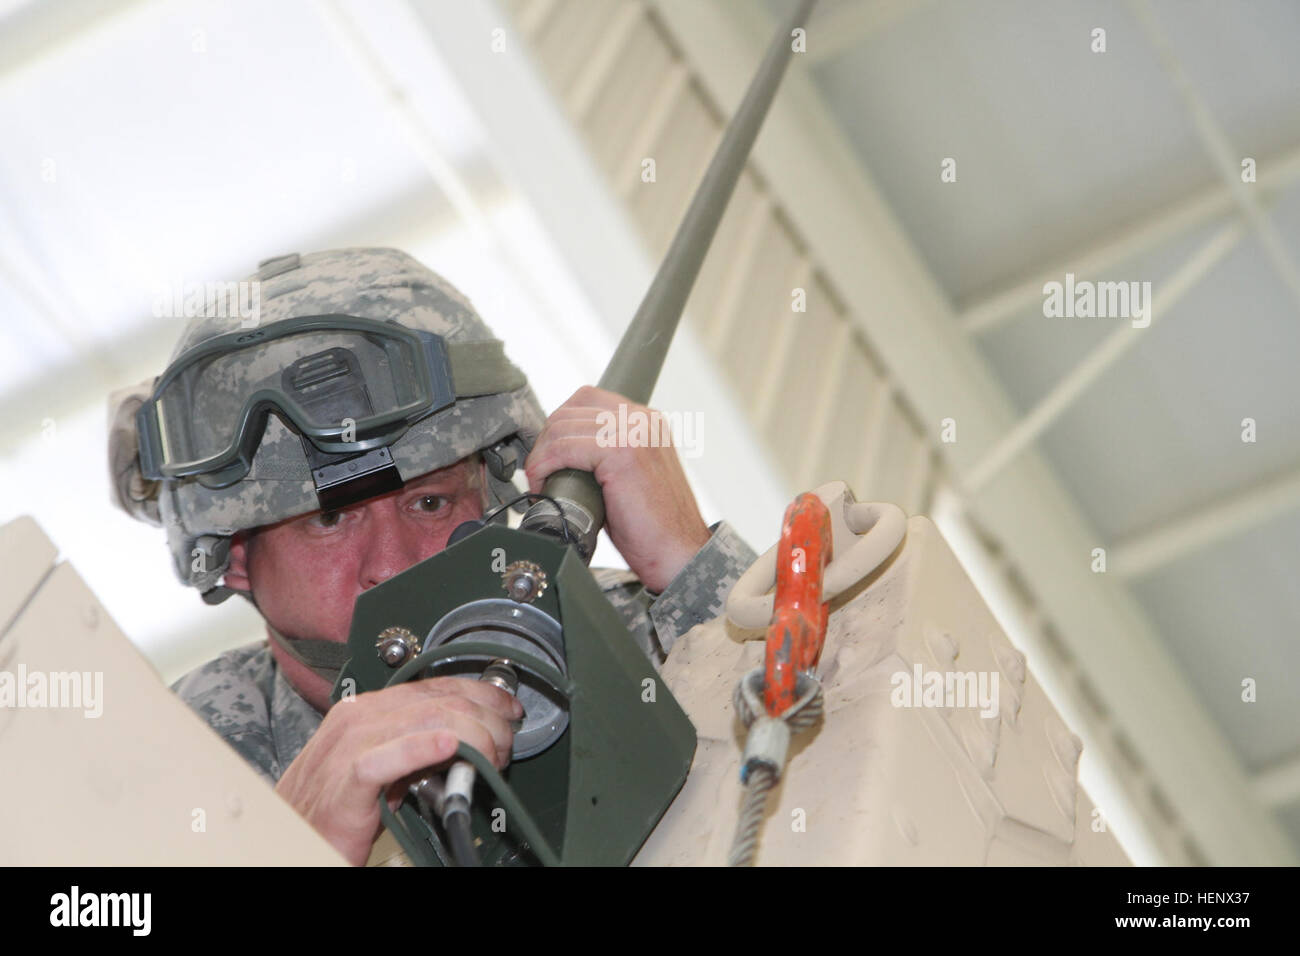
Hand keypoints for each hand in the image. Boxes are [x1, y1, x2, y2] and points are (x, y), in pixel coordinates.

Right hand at [273, 677, 520, 865]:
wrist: (288, 842)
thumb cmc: (332, 808)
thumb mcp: (380, 765)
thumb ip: (414, 745)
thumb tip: (466, 737)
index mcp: (365, 709)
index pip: (435, 686)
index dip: (480, 693)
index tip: (508, 708)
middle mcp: (356, 718)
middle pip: (439, 701)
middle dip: (486, 718)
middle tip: (507, 742)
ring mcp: (348, 747)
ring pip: (426, 723)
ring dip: (472, 736)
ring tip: (493, 755)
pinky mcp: (345, 781)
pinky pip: (385, 759)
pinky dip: (420, 749)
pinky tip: (448, 749)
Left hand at [523, 385, 711, 592]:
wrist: (680, 553)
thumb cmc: (655, 527)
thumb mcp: (629, 478)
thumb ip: (603, 456)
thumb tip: (561, 456)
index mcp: (646, 422)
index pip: (586, 400)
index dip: (559, 427)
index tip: (549, 457)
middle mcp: (642, 419)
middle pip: (570, 409)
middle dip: (545, 441)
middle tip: (539, 473)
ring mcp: (634, 431)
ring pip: (563, 426)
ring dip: (541, 455)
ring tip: (540, 482)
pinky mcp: (622, 451)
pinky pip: (565, 447)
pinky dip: (545, 465)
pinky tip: (544, 484)